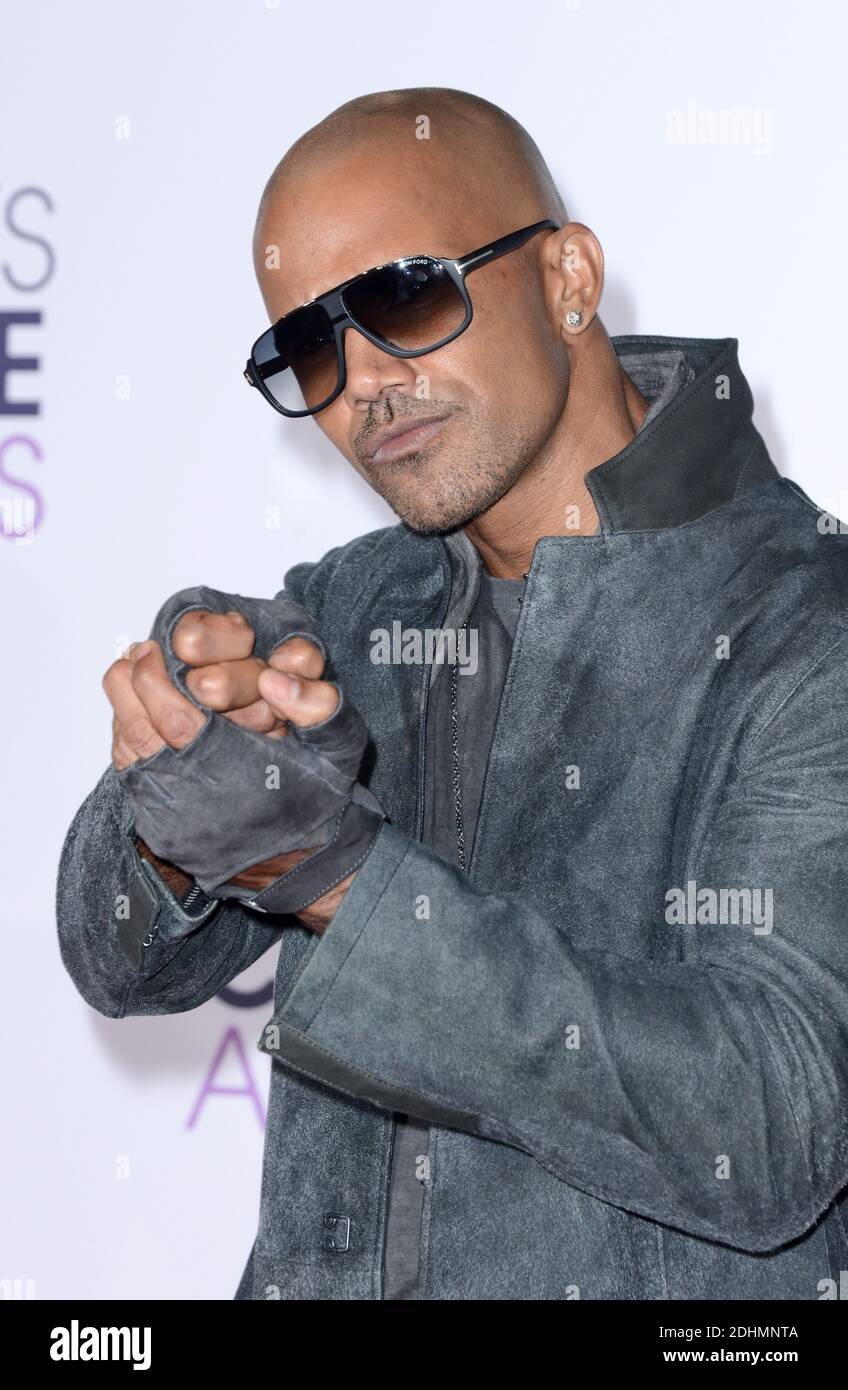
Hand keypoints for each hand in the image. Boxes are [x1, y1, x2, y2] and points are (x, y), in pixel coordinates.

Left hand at [105, 588, 378, 900]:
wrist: (306, 865)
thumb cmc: (319, 801)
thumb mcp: (338, 748)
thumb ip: (315, 704)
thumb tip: (274, 676)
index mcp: (232, 771)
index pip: (173, 716)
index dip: (154, 677)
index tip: (154, 647)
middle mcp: (191, 799)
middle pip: (137, 733)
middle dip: (128, 686)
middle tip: (135, 655)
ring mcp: (169, 820)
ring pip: (127, 755)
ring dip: (124, 712)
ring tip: (131, 678)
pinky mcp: (160, 834)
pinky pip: (131, 779)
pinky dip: (128, 743)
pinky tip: (138, 718)